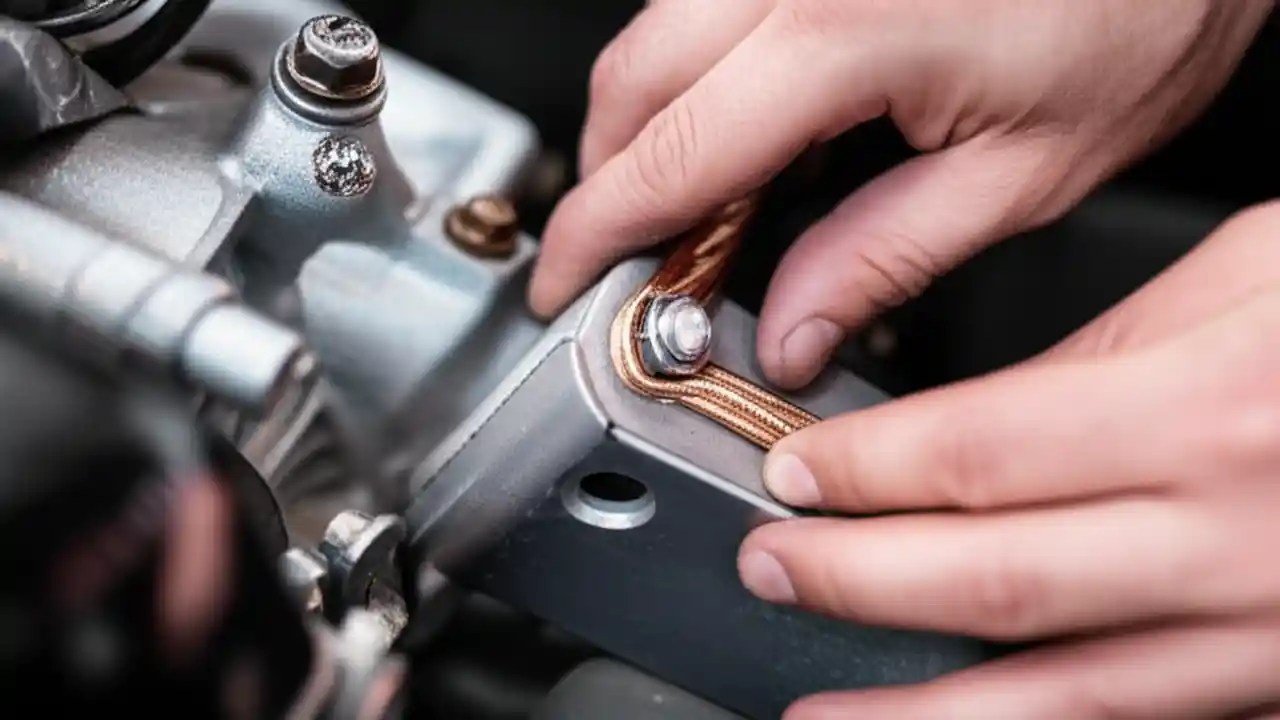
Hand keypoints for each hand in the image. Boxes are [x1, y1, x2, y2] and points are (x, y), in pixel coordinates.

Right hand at [529, 0, 1271, 387]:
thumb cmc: (1147, 4)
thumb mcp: (1026, 169)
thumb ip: (884, 255)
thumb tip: (792, 332)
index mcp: (846, 30)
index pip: (670, 157)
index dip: (600, 234)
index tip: (566, 285)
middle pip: (631, 84)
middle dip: (607, 182)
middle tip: (631, 260)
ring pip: (653, 33)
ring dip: (646, 125)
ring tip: (693, 206)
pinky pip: (704, 3)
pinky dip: (691, 73)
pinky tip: (740, 125)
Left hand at [737, 201, 1279, 718]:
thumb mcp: (1254, 278)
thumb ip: (1107, 353)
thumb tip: (972, 418)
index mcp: (1217, 411)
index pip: (982, 452)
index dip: (866, 470)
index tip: (793, 474)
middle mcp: (1242, 538)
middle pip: (996, 578)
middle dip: (856, 581)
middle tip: (772, 570)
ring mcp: (1272, 634)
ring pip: (1066, 698)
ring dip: (924, 713)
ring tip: (821, 714)